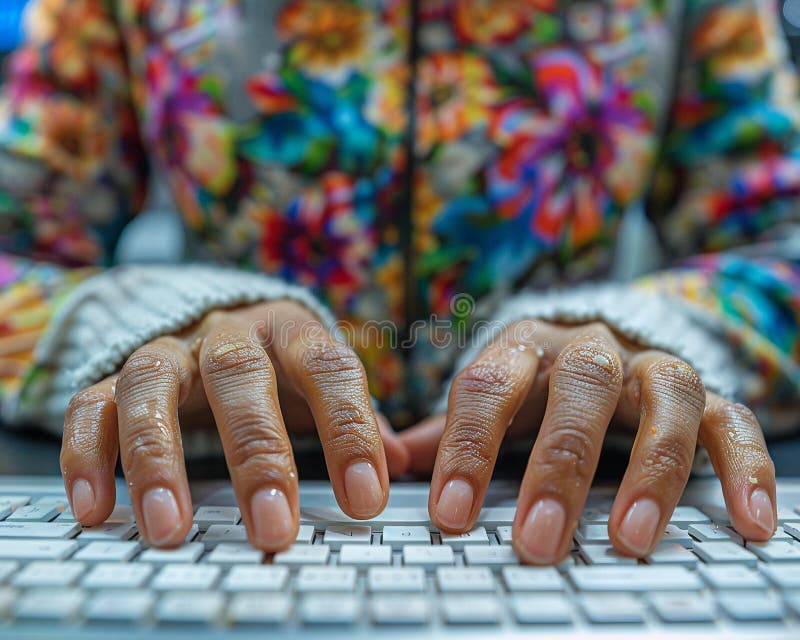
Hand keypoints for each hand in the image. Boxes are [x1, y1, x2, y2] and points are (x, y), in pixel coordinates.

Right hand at [60, 300, 408, 549]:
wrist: (217, 321)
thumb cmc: (281, 368)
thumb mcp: (322, 386)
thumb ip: (359, 422)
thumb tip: (398, 465)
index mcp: (293, 331)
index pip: (329, 369)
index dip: (348, 430)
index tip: (365, 500)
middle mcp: (229, 334)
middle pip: (240, 376)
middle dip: (258, 454)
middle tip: (274, 528)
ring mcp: (169, 351)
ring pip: (153, 385)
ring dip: (159, 459)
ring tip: (171, 530)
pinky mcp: (114, 376)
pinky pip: (91, 406)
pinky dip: (89, 454)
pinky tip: (97, 509)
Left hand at [399, 320, 775, 563]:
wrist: (603, 342)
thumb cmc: (534, 386)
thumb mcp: (490, 402)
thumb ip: (446, 432)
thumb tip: (385, 463)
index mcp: (523, 347)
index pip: (489, 384)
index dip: (468, 447)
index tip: (452, 513)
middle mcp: (590, 348)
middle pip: (580, 386)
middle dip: (558, 464)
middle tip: (537, 540)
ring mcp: (652, 368)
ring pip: (665, 397)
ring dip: (652, 468)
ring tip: (630, 538)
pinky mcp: (707, 393)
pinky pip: (734, 419)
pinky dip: (744, 466)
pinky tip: (748, 522)